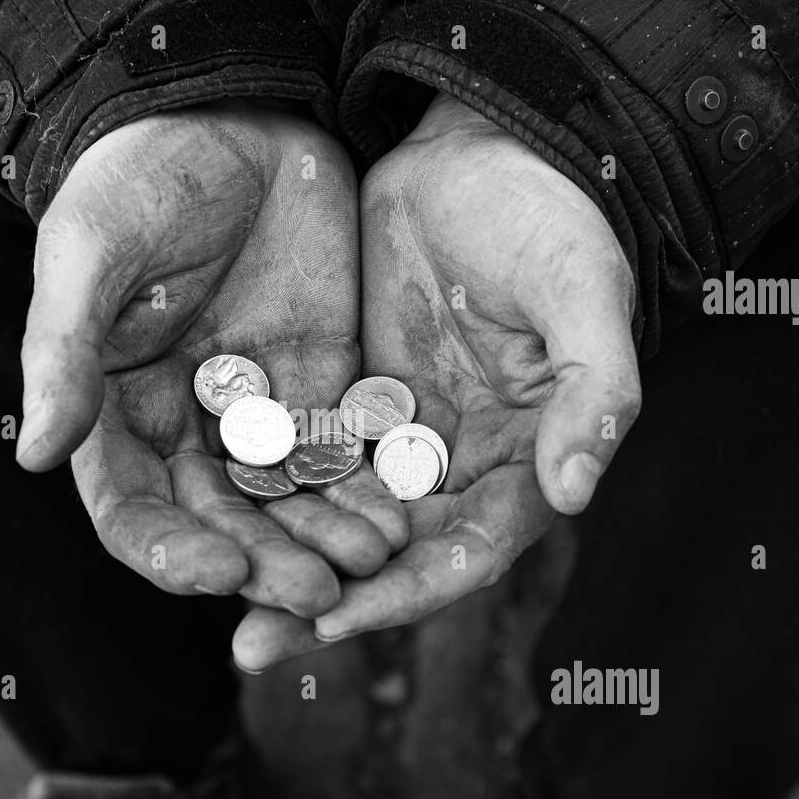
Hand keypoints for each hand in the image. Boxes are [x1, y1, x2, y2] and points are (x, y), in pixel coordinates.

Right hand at [16, 101, 405, 616]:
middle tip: (316, 595)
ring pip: (289, 499)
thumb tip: (35, 458)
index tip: (220, 572)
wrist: (232, 116)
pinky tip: (400, 514)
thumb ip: (64, 352)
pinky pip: (343, 453)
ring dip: (323, 539)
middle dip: (265, 562)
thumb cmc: (141, 174)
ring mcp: (258, 412)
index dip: (170, 551)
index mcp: (117, 411)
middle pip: (221, 521)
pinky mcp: (322, 387)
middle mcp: (185, 428)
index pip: (134, 510)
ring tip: (370, 563)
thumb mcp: (90, 251)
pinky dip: (367, 487)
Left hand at [233, 92, 640, 668]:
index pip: (465, 551)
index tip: (332, 619)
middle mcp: (461, 468)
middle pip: (391, 558)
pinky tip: (205, 511)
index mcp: (524, 463)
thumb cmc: (554, 219)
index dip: (402, 592)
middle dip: (324, 602)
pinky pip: (306, 456)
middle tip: (249, 647)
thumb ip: (593, 394)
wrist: (489, 151)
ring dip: (283, 558)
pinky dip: (265, 488)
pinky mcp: (357, 403)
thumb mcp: (584, 297)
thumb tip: (575, 493)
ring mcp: (405, 438)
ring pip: (339, 518)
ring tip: (211, 593)